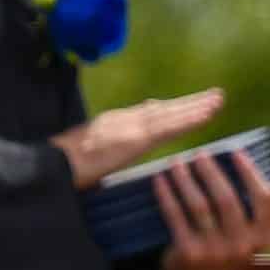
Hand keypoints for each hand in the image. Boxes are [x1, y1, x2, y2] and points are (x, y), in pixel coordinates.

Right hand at [51, 89, 223, 187]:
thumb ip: (96, 162)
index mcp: (109, 125)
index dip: (166, 110)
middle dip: (187, 103)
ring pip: (170, 114)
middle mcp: (123, 119)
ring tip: (218, 100)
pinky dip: (190, 119)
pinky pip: (170, 126)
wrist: (52, 167)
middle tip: (212, 96)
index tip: (183, 106)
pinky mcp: (137, 138)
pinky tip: (208, 114)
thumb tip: (96, 172)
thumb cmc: (59, 171)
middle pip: (162, 109)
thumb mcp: (80, 162)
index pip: (144, 115)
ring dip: (196, 106)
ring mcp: (130, 127)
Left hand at [157, 148, 269, 269]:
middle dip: (212, 172)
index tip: (236, 152)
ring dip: (186, 180)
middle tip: (200, 154)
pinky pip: (176, 217)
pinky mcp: (189, 254)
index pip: (262, 201)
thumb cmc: (226, 247)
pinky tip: (160, 180)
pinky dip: (167, 196)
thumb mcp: (252, 235)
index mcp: (262, 239)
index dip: (249, 174)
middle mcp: (240, 247)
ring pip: (199, 206)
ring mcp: (214, 253)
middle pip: (227, 200)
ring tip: (177, 162)